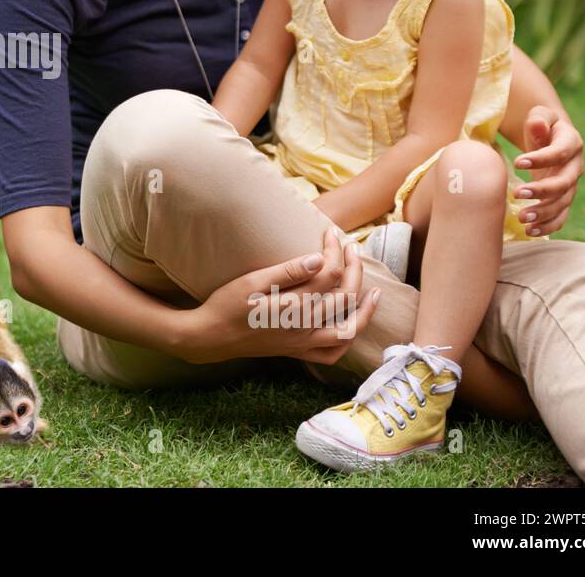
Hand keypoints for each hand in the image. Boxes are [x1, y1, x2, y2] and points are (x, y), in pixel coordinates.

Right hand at [179, 228, 379, 365]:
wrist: (211, 337)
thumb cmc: (226, 305)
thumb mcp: (251, 283)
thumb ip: (288, 272)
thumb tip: (320, 259)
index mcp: (293, 306)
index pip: (328, 274)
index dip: (334, 250)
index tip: (330, 232)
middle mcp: (304, 327)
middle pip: (344, 297)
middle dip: (353, 268)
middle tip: (352, 248)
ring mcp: (303, 342)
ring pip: (348, 329)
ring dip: (364, 310)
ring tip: (374, 292)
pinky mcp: (298, 352)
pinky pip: (332, 353)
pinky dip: (347, 340)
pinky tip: (351, 325)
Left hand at [513, 105, 582, 236]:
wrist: (551, 137)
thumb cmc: (541, 126)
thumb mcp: (540, 116)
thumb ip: (538, 120)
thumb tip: (536, 125)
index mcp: (572, 143)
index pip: (559, 153)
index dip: (540, 158)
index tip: (516, 162)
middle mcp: (575, 167)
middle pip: (564, 183)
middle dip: (542, 191)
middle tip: (517, 194)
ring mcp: (571, 185)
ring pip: (562, 203)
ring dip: (544, 213)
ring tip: (522, 218)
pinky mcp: (563, 198)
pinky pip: (561, 216)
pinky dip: (548, 226)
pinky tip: (531, 231)